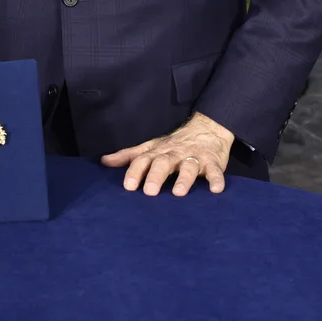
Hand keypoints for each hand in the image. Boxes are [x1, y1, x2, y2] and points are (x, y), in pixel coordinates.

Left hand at [100, 112, 234, 196]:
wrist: (207, 128)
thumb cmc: (174, 144)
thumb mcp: (151, 147)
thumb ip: (129, 156)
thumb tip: (104, 162)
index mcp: (159, 152)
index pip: (143, 160)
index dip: (135, 171)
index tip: (128, 186)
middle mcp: (175, 154)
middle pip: (164, 163)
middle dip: (157, 176)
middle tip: (150, 191)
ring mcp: (195, 158)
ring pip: (189, 167)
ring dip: (184, 179)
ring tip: (179, 192)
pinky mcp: (213, 163)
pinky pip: (215, 171)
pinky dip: (217, 179)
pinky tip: (215, 190)